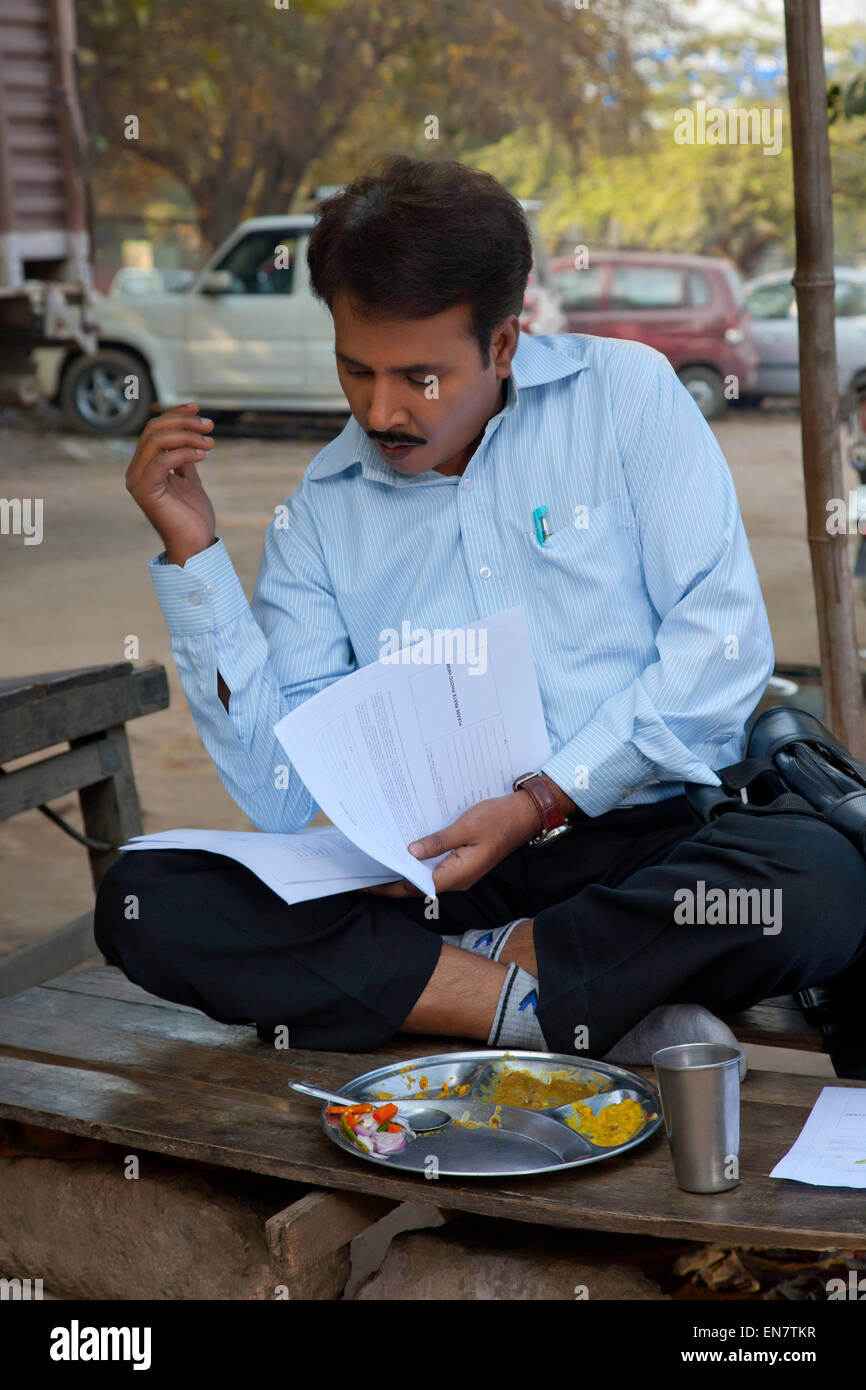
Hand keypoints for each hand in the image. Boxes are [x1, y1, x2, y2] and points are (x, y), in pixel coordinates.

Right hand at [125, 402, 216, 565]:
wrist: (194, 544)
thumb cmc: (193, 516)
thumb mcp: (190, 479)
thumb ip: (183, 458)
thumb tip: (189, 436)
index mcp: (144, 466)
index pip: (155, 429)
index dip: (175, 414)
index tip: (198, 408)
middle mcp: (135, 471)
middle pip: (154, 430)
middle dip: (184, 422)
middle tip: (210, 427)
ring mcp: (137, 480)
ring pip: (156, 440)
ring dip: (187, 435)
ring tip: (210, 442)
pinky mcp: (145, 490)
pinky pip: (162, 460)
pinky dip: (184, 452)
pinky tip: (202, 454)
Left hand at [363, 791, 541, 897]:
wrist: (524, 816)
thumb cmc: (498, 819)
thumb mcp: (465, 827)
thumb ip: (438, 841)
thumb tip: (411, 852)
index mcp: (458, 874)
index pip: (416, 887)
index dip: (391, 887)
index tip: (369, 884)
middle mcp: (458, 878)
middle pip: (419, 885)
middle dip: (393, 879)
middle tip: (368, 869)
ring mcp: (461, 872)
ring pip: (427, 876)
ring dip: (406, 869)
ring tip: (382, 858)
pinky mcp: (463, 863)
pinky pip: (437, 867)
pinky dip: (420, 862)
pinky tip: (408, 849)